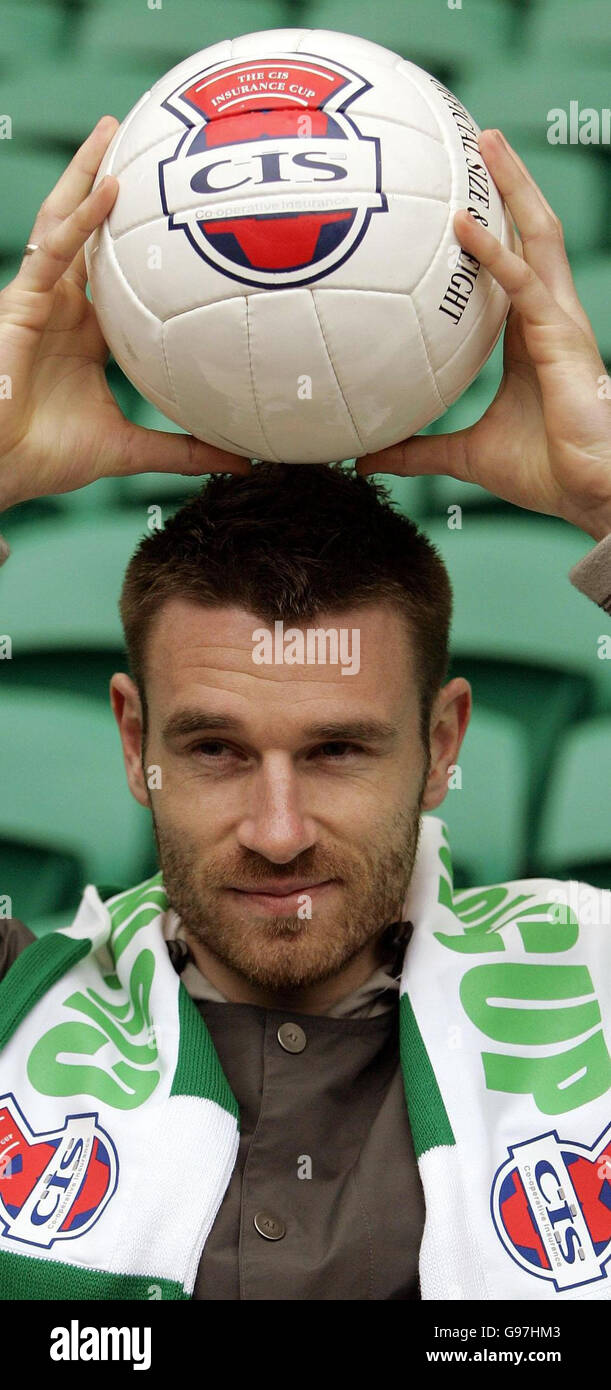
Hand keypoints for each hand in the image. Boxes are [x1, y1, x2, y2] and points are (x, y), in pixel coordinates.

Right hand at [0, 117, 250, 512]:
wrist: (3, 471)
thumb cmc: (49, 458)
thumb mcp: (130, 448)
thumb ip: (183, 449)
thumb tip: (243, 461)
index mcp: (86, 333)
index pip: (117, 273)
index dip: (139, 239)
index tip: (178, 211)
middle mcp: (63, 308)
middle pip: (87, 231)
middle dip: (105, 182)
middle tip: (137, 135)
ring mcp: (40, 300)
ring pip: (65, 224)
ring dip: (87, 176)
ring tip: (113, 130)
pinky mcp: (22, 303)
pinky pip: (54, 252)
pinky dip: (82, 221)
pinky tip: (109, 189)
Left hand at [357, 129, 610, 542]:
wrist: (587, 495)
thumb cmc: (542, 472)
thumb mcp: (463, 456)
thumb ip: (417, 450)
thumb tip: (365, 458)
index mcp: (529, 336)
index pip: (512, 264)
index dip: (494, 225)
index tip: (462, 190)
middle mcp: (548, 317)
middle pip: (531, 233)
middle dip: (511, 184)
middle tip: (481, 137)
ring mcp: (560, 322)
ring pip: (537, 238)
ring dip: (513, 188)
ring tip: (488, 143)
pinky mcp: (562, 337)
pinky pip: (523, 285)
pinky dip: (493, 254)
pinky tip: (461, 225)